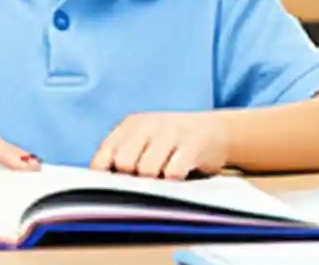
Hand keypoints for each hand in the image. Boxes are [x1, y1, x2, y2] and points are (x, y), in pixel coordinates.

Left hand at [90, 111, 227, 179]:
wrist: (216, 131)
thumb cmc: (173, 145)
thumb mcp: (145, 142)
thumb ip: (124, 157)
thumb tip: (102, 188)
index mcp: (130, 125)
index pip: (104, 156)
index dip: (104, 178)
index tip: (111, 193)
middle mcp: (147, 125)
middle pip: (124, 163)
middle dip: (132, 180)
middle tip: (145, 185)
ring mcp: (170, 133)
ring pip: (147, 170)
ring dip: (154, 183)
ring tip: (163, 180)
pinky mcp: (192, 145)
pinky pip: (173, 172)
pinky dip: (173, 182)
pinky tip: (179, 179)